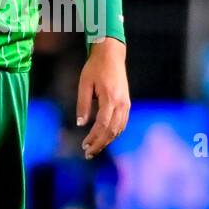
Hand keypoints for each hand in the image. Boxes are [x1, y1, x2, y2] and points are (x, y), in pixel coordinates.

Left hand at [76, 37, 129, 158]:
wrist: (112, 55)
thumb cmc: (95, 68)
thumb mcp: (84, 84)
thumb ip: (83, 104)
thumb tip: (81, 124)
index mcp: (110, 98)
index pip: (103, 125)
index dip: (94, 138)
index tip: (84, 145)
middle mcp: (121, 103)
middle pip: (112, 130)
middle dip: (100, 144)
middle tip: (88, 153)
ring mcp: (126, 104)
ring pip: (119, 129)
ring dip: (107, 141)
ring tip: (94, 148)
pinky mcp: (126, 103)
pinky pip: (122, 123)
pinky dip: (114, 133)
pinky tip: (104, 138)